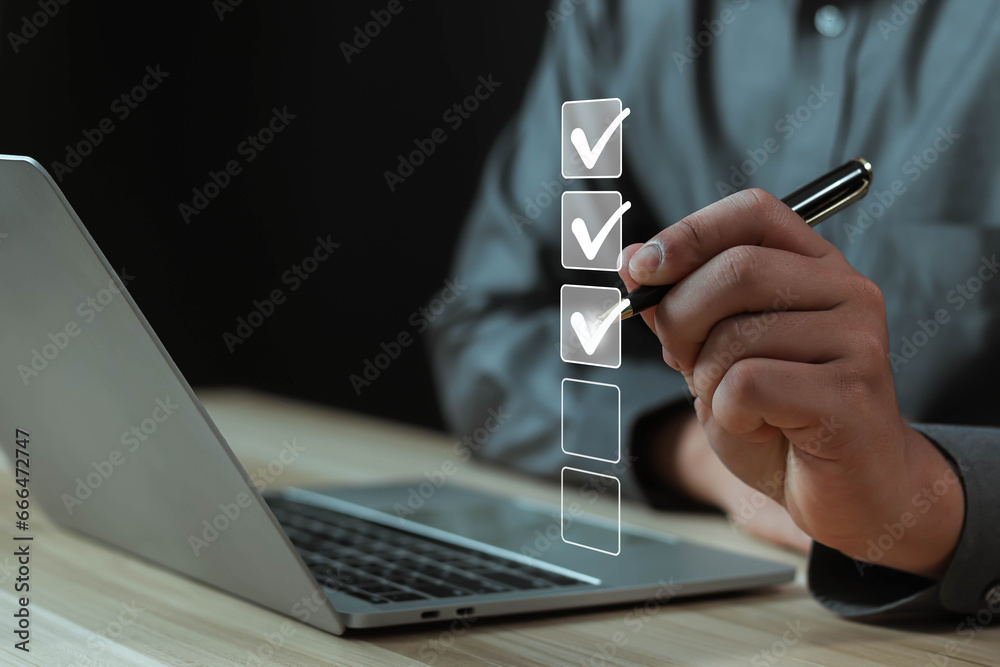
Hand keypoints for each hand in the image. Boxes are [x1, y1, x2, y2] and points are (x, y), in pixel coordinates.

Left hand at [621, 189, 963, 577]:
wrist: (850, 495)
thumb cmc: (780, 419)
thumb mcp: (715, 355)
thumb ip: (680, 306)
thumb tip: (633, 257)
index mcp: (815, 267)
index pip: (753, 212)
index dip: (689, 233)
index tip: (643, 268)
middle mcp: (847, 291)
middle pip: (736, 271)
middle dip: (682, 321)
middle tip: (685, 364)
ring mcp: (857, 340)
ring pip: (734, 337)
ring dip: (707, 382)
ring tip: (741, 407)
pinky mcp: (852, 394)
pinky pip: (747, 386)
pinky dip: (729, 416)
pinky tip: (763, 430)